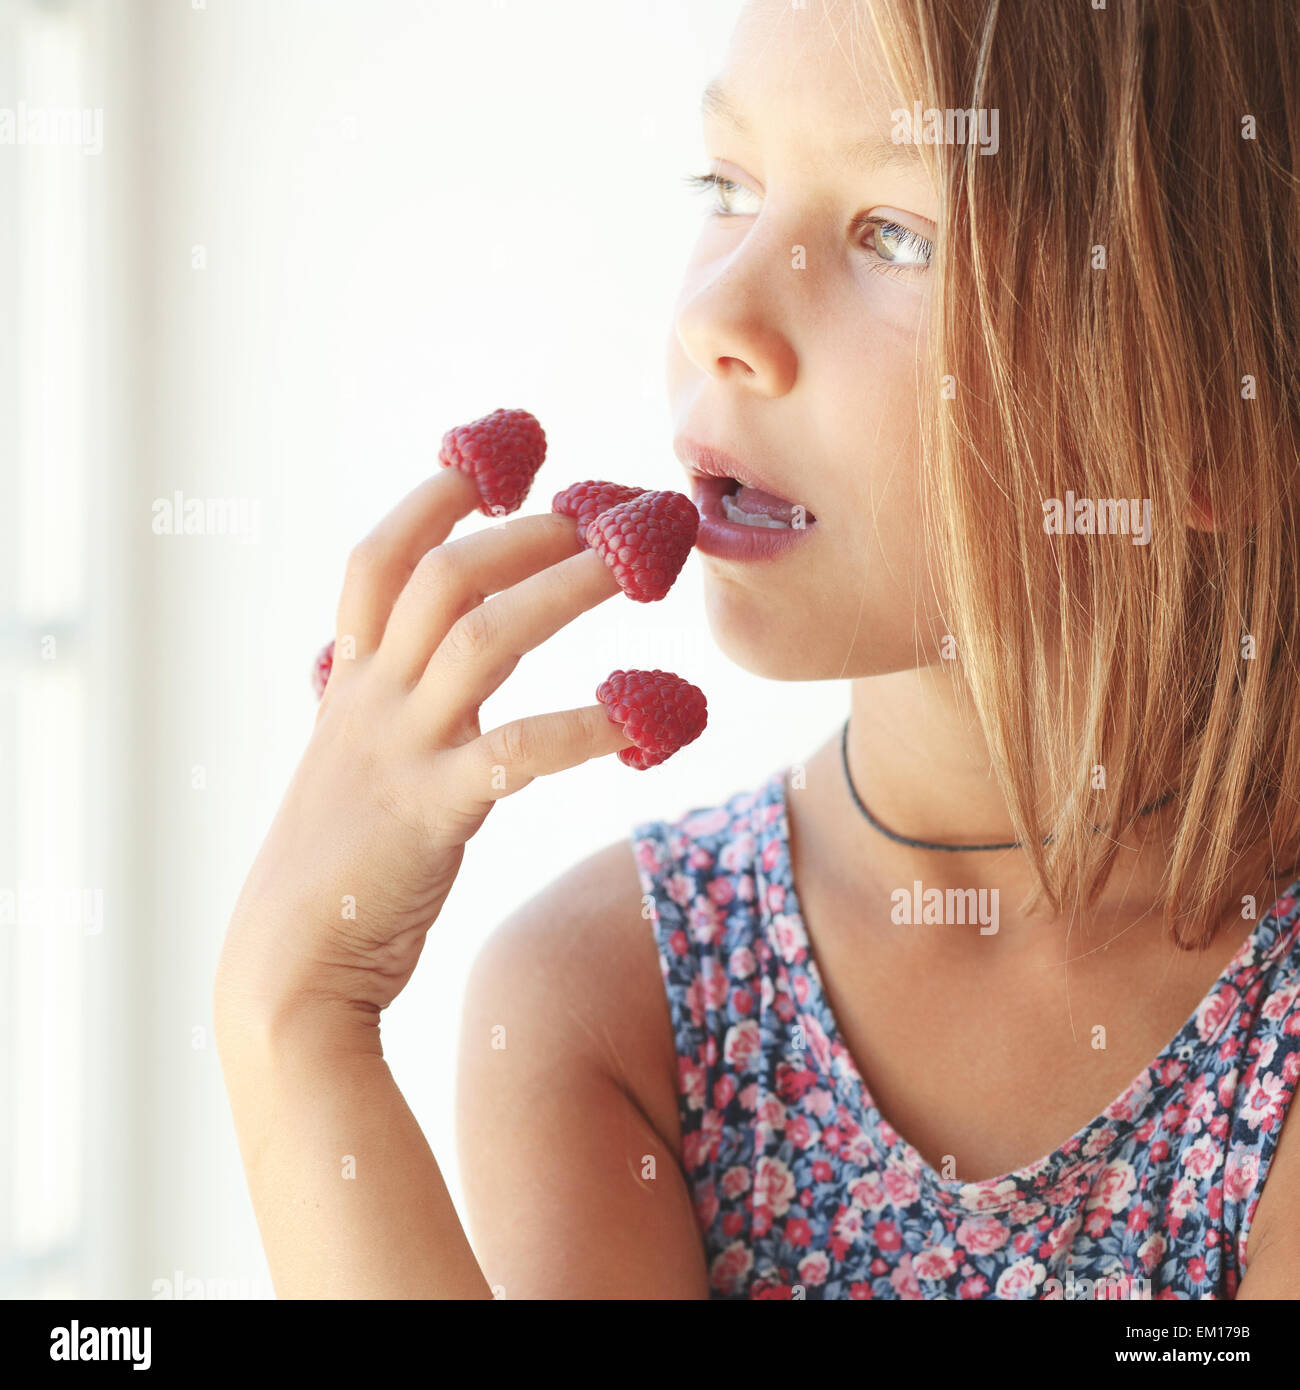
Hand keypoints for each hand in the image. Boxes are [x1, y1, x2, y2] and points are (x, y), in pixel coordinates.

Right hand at [215, 467, 632, 1033]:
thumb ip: (377, 702)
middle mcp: (370, 698)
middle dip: (529, 532)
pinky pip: (521, 751)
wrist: (288, 967)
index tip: (500, 462)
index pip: (379, 559)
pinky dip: (591, 725)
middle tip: (607, 512)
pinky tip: (652, 714)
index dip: (436, 499)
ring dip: (566, 590)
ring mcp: (399, 751)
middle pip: (445, 576)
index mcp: (349, 680)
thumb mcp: (348, 761)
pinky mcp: (434, 813)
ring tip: (639, 567)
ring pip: (484, 637)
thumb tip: (401, 661)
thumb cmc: (334, 863)